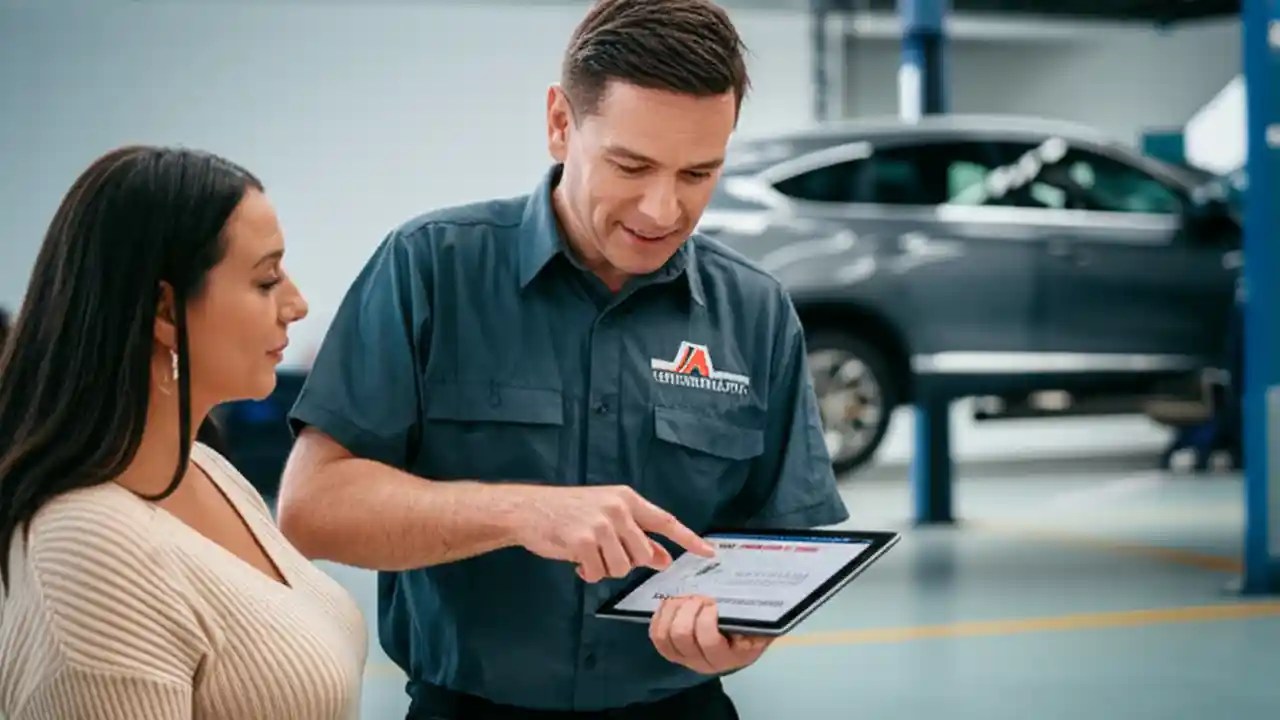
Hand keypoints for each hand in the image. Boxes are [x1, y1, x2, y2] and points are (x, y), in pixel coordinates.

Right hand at [511, 485, 715, 581]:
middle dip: (626, 562)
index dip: (688, 539)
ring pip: (622, 567)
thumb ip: (637, 536)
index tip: (708, 552)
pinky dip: (588, 573)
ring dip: (605, 568)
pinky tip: (576, 560)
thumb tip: (664, 558)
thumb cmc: (568, 513)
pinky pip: (599, 573)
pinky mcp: (583, 540)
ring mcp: (601, 524)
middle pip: (643, 554)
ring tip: (588, 554)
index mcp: (626, 499)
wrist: (528, 509)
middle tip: (604, 553)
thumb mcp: (607, 518)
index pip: (665, 521)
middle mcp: (617, 509)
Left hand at [650, 596, 772, 674]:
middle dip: (688, 608)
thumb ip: (753, 617)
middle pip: (681, 635)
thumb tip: (738, 610)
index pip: (708, 640)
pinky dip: (660, 616)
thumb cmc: (751, 625)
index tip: (715, 601)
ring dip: (673, 609)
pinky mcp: (671, 652)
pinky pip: (656, 635)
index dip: (706, 617)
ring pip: (664, 635)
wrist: (742, 637)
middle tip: (701, 596)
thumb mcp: (760, 622)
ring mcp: (685, 659)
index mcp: (729, 656)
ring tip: (686, 596)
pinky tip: (672, 603)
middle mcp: (704, 663)